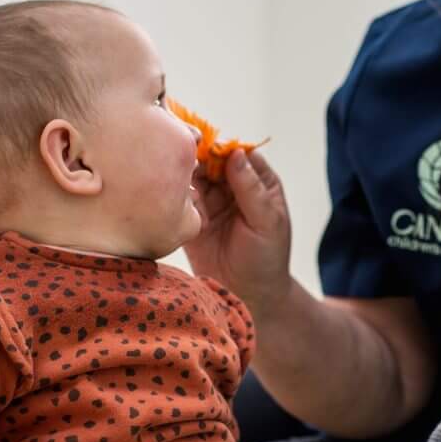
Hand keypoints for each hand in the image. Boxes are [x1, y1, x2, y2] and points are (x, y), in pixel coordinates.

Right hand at [184, 148, 292, 312]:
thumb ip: (251, 188)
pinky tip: (174, 202)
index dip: (222, 148)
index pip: (238, 154)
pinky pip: (178, 199)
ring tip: (177, 182)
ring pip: (192, 177)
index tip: (205, 145)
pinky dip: (174, 197)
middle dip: (197, 159)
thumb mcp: (266, 222)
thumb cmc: (267, 258)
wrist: (249, 296)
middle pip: (211, 161)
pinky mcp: (191, 218)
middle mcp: (232, 187)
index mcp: (258, 182)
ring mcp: (210, 202)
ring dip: (183, 176)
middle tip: (181, 160)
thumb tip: (235, 153)